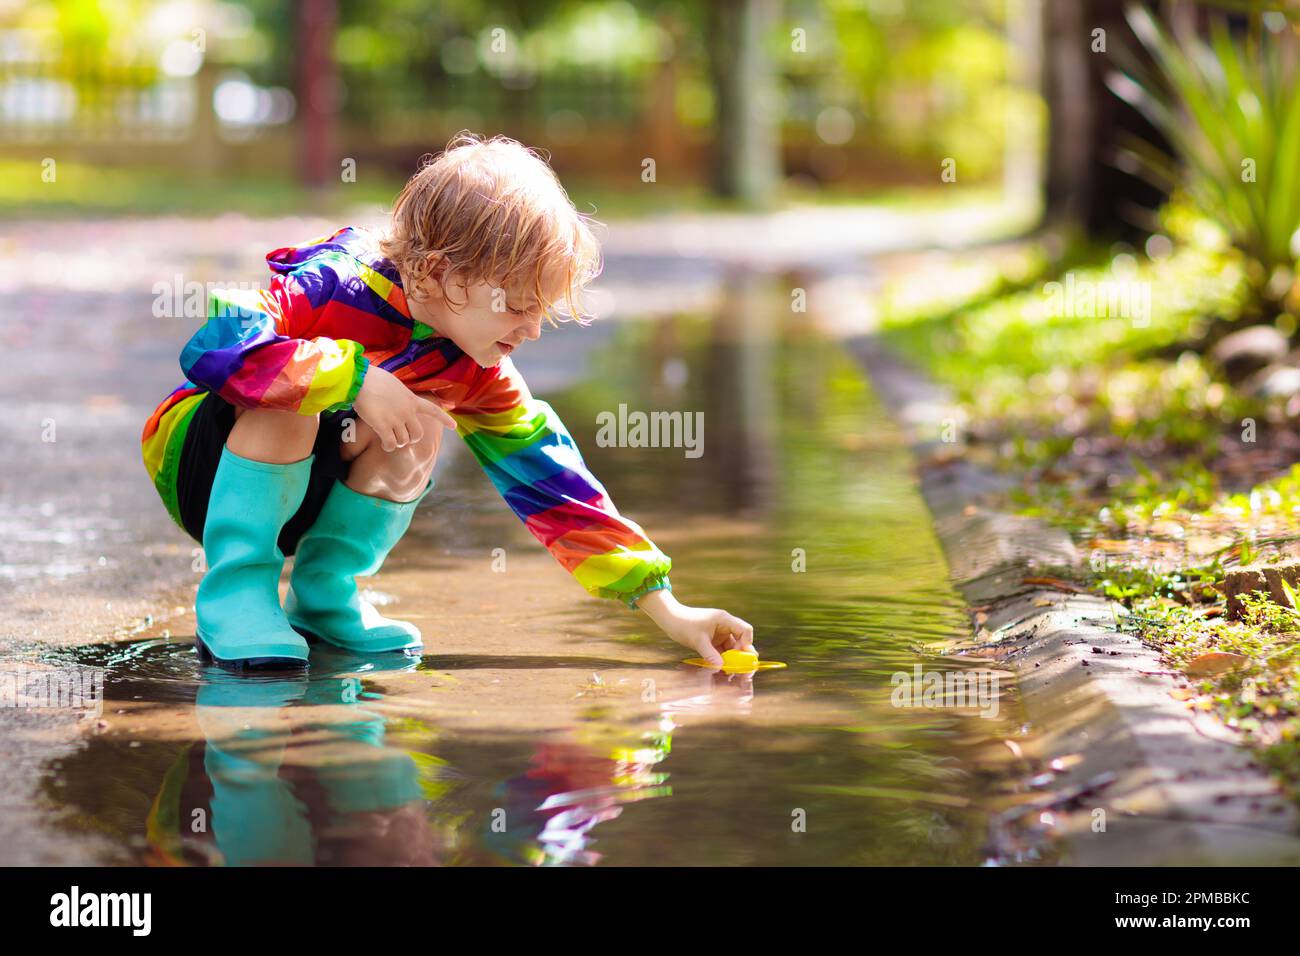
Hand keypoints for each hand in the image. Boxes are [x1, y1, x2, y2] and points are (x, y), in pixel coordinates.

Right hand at [353, 366, 455, 451]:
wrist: (360, 379)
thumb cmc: (373, 379)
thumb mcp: (395, 385)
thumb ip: (401, 397)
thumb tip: (397, 401)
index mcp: (411, 399)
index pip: (432, 410)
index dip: (444, 419)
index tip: (454, 427)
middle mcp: (407, 411)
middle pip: (417, 434)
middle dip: (410, 438)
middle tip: (401, 436)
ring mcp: (396, 419)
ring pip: (404, 441)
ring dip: (397, 442)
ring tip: (389, 438)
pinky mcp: (383, 426)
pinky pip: (391, 444)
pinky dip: (389, 446)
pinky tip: (384, 444)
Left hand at [636, 589, 754, 665]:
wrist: (669, 619)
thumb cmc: (683, 624)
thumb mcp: (698, 641)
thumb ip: (710, 654)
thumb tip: (720, 667)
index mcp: (724, 619)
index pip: (745, 630)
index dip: (747, 644)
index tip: (742, 657)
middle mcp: (724, 625)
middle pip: (740, 640)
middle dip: (740, 654)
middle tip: (741, 668)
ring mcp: (719, 632)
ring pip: (731, 647)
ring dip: (731, 658)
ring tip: (730, 670)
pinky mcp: (713, 638)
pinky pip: (722, 649)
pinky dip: (722, 657)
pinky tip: (720, 666)